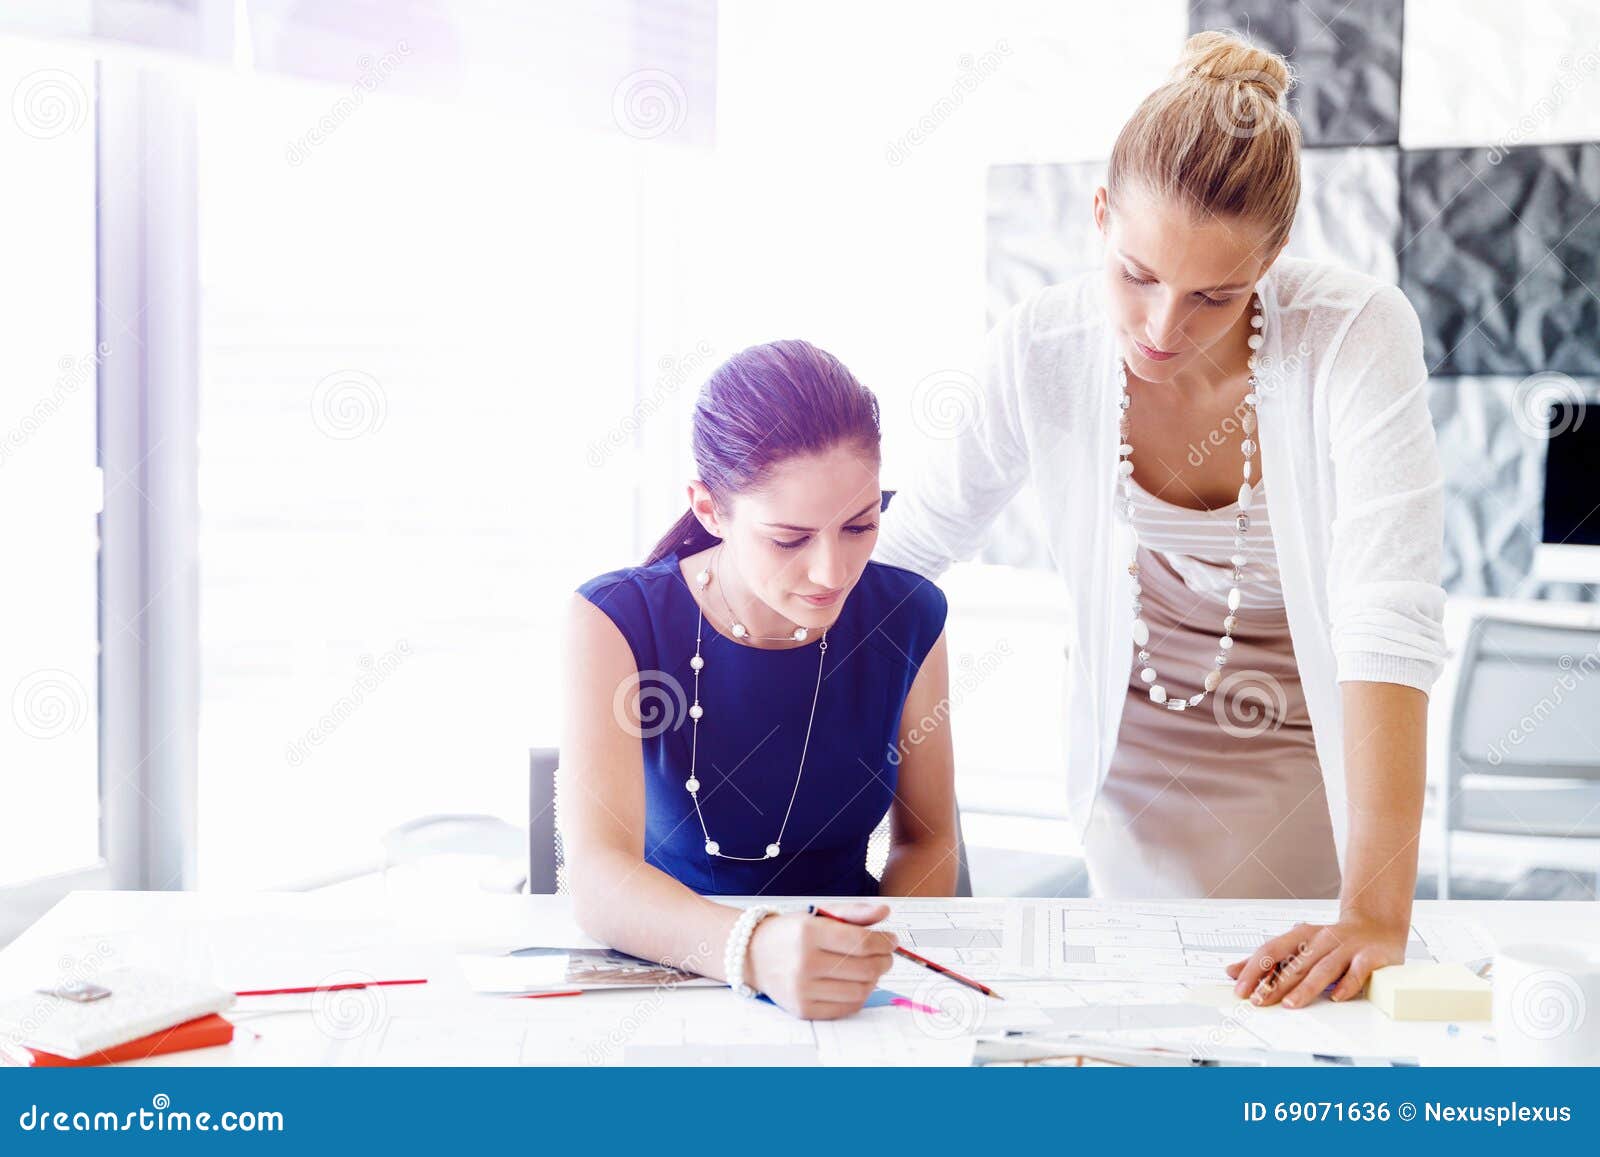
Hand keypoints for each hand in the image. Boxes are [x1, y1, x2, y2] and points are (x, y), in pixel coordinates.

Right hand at [744, 901, 897, 1019]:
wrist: (754, 956)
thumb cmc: (791, 933)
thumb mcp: (819, 914)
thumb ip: (853, 912)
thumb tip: (884, 913)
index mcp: (808, 933)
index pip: (861, 942)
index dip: (883, 942)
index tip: (891, 940)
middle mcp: (803, 963)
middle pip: (864, 968)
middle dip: (884, 961)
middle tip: (887, 956)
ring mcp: (802, 989)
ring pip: (859, 990)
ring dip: (874, 980)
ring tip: (871, 968)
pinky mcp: (803, 1009)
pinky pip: (846, 1007)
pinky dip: (859, 995)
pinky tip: (857, 983)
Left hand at [1225, 915, 1407, 1008]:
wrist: (1375, 926)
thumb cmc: (1332, 940)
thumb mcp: (1298, 945)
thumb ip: (1267, 960)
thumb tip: (1232, 971)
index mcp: (1302, 935)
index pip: (1272, 950)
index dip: (1255, 969)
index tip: (1241, 988)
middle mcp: (1322, 939)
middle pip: (1295, 963)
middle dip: (1275, 984)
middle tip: (1260, 1001)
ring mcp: (1346, 947)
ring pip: (1323, 968)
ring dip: (1306, 987)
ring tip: (1290, 1004)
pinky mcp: (1370, 957)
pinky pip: (1357, 971)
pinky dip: (1347, 984)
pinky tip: (1337, 997)